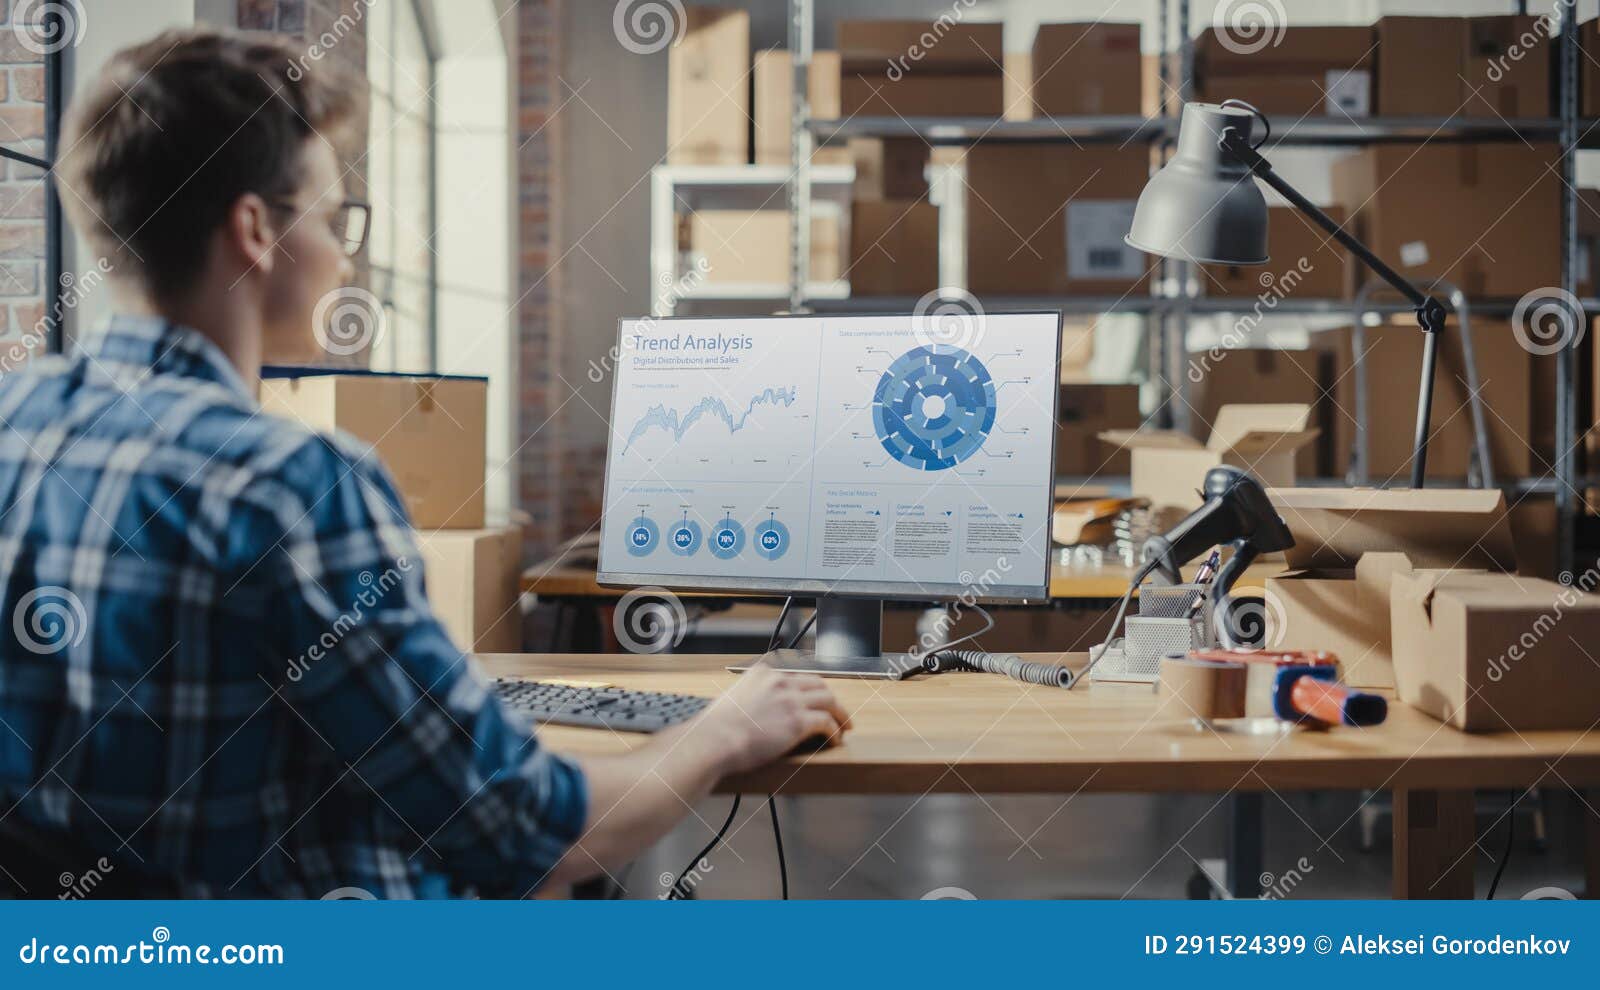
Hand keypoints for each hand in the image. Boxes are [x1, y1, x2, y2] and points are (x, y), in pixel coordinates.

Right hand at [685, 666, 851, 774]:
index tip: (816, 696)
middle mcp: (780, 680)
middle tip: (837, 712)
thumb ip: (749, 697)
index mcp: (763, 673)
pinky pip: (827, 722)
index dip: (810, 687)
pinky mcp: (799, 720)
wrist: (715, 740)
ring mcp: (791, 699)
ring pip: (829, 700)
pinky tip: (836, 739)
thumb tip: (754, 712)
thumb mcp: (731, 699)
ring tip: (844, 726)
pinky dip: (835, 731)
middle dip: (830, 698)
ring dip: (840, 714)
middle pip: (818, 684)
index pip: (796, 673)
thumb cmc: (716, 729)